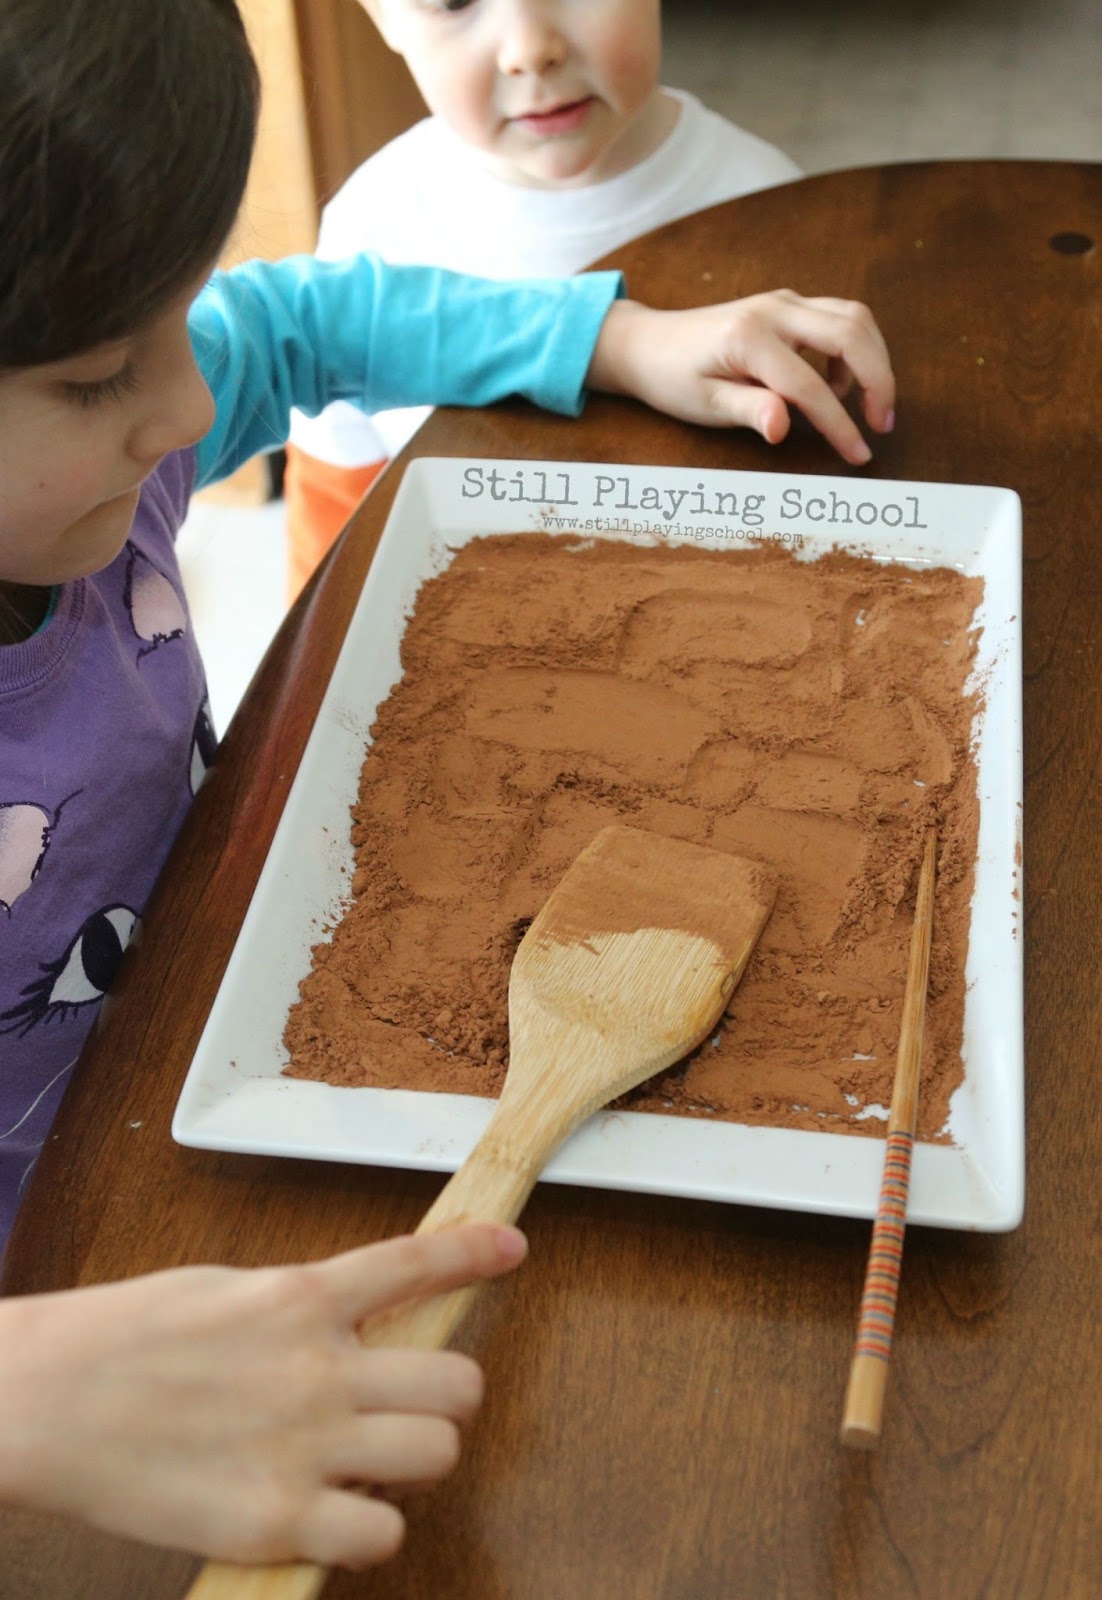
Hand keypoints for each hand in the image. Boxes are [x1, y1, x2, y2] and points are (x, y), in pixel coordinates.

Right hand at [0, 1222, 525, 1566]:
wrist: (46, 1399)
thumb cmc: (124, 1338)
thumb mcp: (228, 1291)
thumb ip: (301, 1306)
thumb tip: (354, 1320)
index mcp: (303, 1295)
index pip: (419, 1264)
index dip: (477, 1255)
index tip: (509, 1248)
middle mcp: (320, 1366)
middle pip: (458, 1382)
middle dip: (444, 1395)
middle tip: (407, 1404)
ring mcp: (305, 1445)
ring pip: (438, 1453)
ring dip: (415, 1460)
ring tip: (371, 1462)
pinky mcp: (277, 1520)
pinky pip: (381, 1534)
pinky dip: (368, 1528)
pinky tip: (334, 1514)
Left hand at [587, 290, 895, 465]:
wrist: (649, 343)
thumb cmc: (673, 379)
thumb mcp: (705, 404)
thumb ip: (748, 411)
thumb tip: (784, 428)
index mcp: (750, 338)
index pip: (811, 386)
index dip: (840, 425)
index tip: (858, 455)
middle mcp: (774, 309)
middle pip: (852, 332)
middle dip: (878, 379)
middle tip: (880, 424)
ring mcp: (784, 301)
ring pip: (854, 317)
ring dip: (872, 359)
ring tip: (866, 407)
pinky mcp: (788, 304)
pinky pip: (838, 317)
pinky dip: (852, 349)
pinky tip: (836, 385)